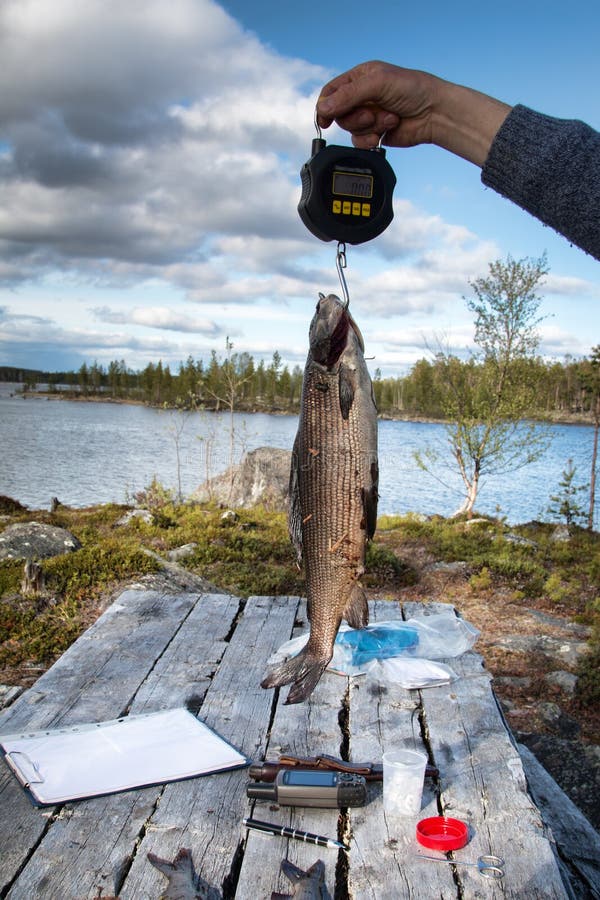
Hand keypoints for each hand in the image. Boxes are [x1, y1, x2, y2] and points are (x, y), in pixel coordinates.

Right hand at [316, 60, 511, 167]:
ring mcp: (368, 117)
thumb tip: (323, 107)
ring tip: (388, 119)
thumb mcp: (378, 84)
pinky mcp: (375, 134)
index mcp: (359, 78)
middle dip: (356, 117)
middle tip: (372, 113)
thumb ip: (349, 95)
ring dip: (368, 127)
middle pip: (339, 115)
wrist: (434, 113)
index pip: (331, 92)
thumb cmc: (413, 89)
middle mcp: (362, 98)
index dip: (325, 106)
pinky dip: (371, 139)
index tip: (325, 118)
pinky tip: (387, 130)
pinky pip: (360, 142)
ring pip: (350, 130)